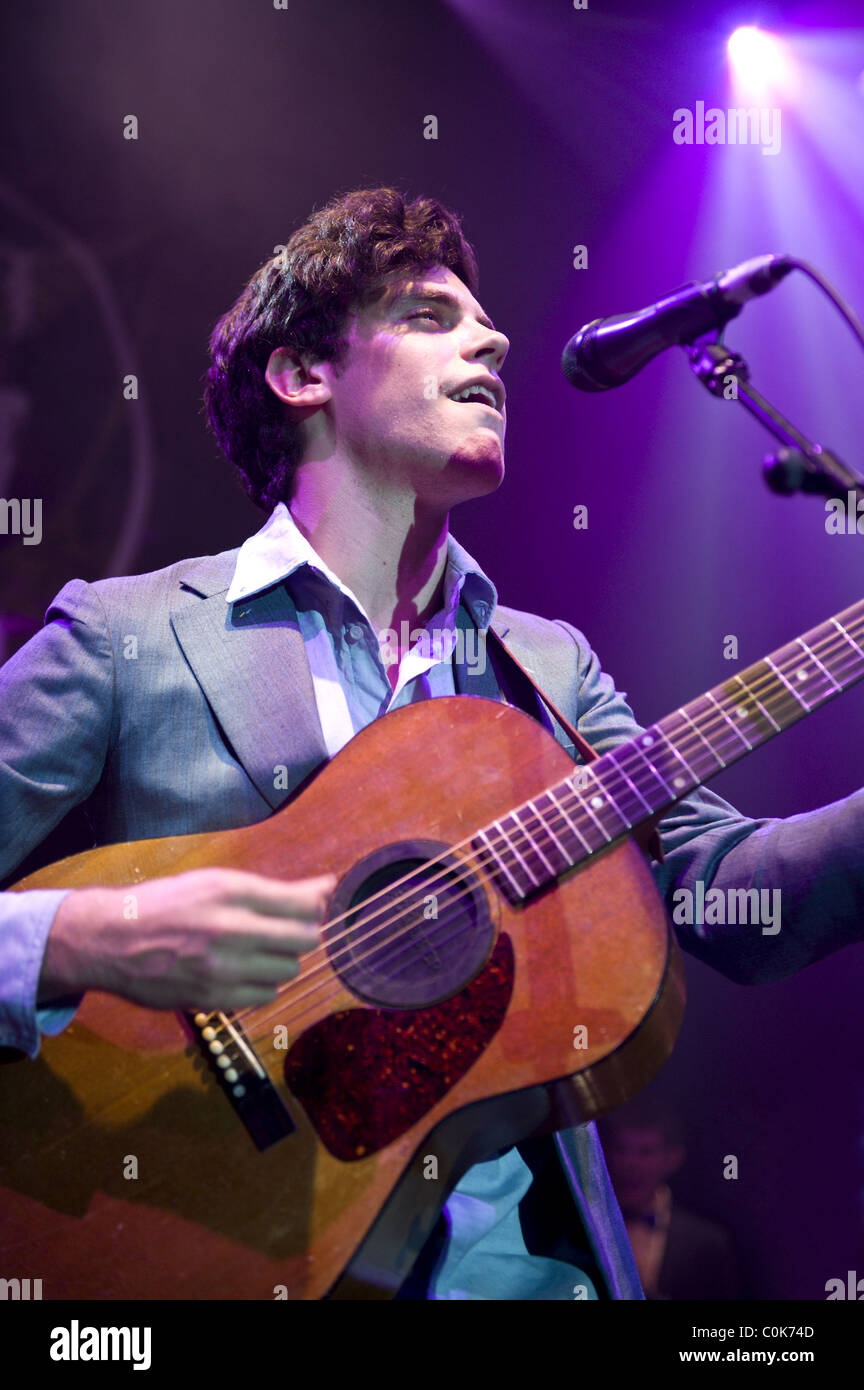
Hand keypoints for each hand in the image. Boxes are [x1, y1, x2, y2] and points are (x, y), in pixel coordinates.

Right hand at [38, 866, 335, 1010]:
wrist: (111, 940)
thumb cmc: (166, 904)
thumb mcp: (216, 882)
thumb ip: (274, 890)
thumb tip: (328, 887)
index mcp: (231, 892)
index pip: (303, 905)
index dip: (314, 907)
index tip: (309, 908)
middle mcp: (230, 930)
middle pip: (304, 940)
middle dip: (303, 935)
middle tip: (286, 931)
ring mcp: (222, 969)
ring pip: (287, 971)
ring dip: (282, 961)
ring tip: (259, 952)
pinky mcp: (213, 999)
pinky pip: (265, 997)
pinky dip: (263, 985)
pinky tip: (244, 973)